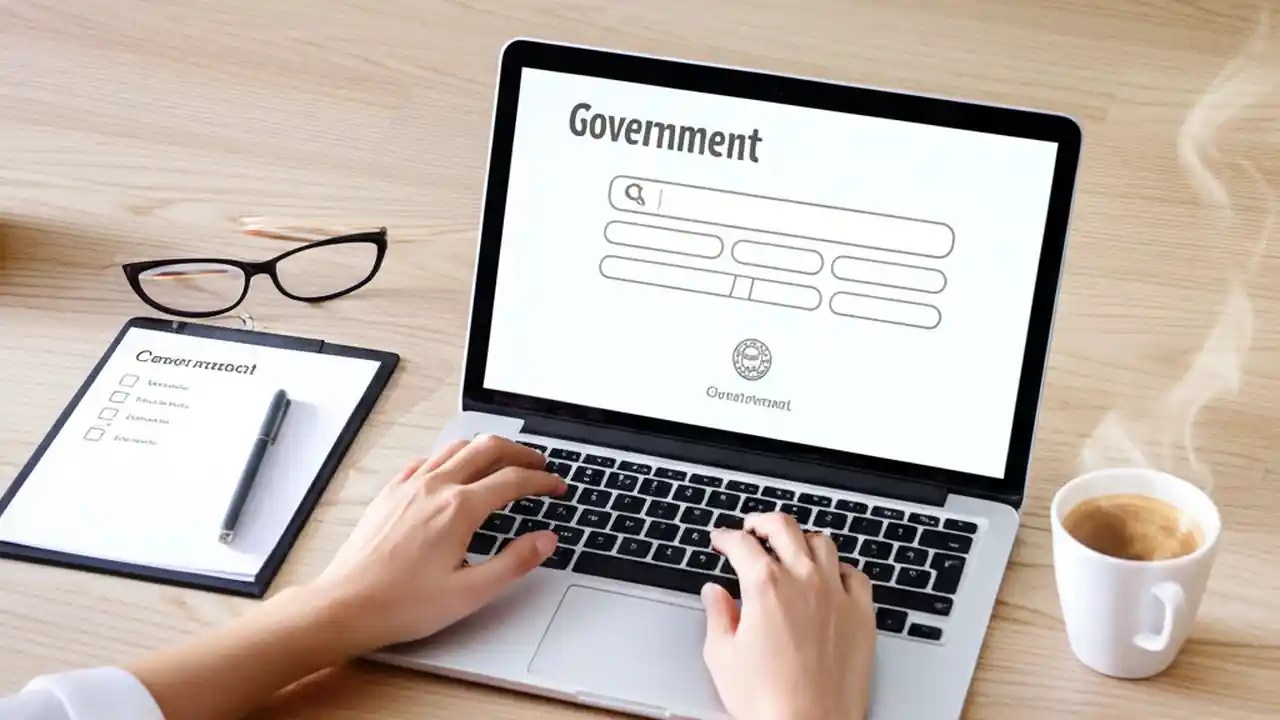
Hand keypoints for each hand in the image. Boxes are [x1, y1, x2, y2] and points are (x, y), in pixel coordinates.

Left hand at [309, 435, 564, 653]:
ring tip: (503, 460)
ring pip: (456, 447)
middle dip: (520, 452)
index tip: (556, 486)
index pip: (513, 480)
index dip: (542, 480)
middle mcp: (435, 488)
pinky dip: (450, 458)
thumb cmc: (401, 604)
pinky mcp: (391, 493)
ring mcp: (410, 486)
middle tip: (539, 463)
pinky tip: (452, 472)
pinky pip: (427, 460)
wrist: (346, 605)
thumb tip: (545, 540)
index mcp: (459, 509)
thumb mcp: (470, 593)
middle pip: (488, 448)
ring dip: (487, 448)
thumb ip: (514, 562)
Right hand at [701, 513, 875, 719]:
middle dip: (761, 522)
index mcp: (765, 586)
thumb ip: (717, 616)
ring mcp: (836, 595)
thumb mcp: (722, 657)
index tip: (721, 540)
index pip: (740, 543)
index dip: (724, 537)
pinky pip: (855, 575)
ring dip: (802, 539)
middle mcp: (804, 581)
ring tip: (791, 547)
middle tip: (752, 529)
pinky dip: (839, 568)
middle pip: (783, 527)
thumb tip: (714, 594)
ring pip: (822, 543)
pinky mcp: (862, 615)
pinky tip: (831, 576)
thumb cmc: (769, 701)